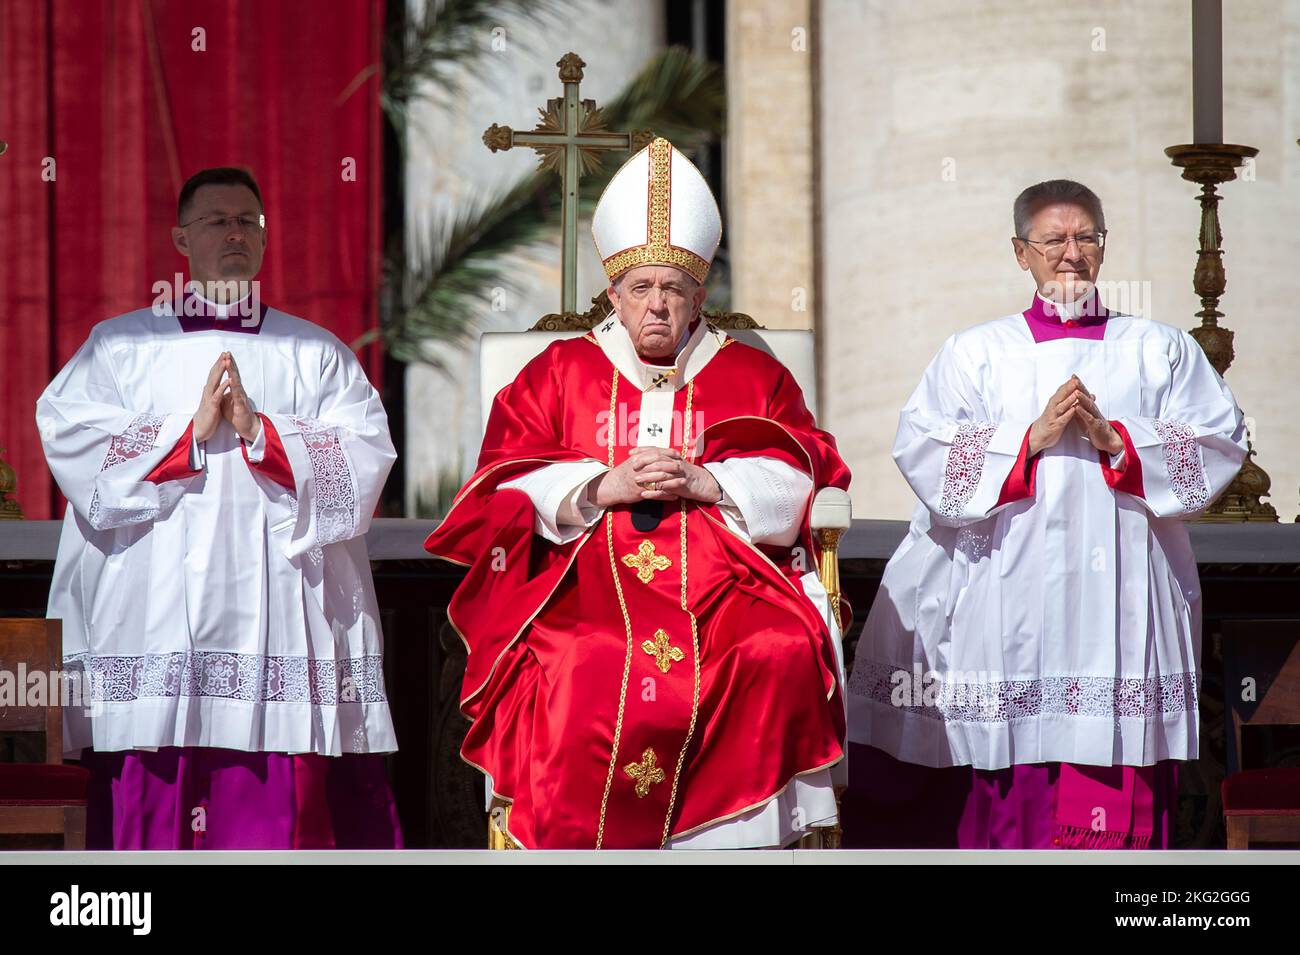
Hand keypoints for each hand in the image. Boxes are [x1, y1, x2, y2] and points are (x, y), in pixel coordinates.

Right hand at [193, 354, 229, 441]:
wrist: (200, 429)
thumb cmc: (207, 415)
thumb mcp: (211, 401)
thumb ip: (212, 392)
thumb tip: (211, 384)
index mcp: (210, 390)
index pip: (215, 374)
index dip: (219, 364)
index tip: (225, 355)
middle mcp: (208, 391)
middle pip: (214, 374)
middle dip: (220, 363)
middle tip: (225, 352)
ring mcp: (209, 397)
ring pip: (215, 381)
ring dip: (220, 371)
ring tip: (226, 361)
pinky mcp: (212, 405)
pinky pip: (217, 395)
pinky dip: (223, 387)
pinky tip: (228, 380)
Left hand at [219, 353, 260, 441]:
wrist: (247, 427)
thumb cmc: (238, 414)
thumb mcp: (228, 401)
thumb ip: (225, 393)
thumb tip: (220, 386)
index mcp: (234, 390)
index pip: (231, 375)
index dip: (227, 365)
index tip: (223, 355)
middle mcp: (239, 391)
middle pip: (234, 375)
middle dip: (230, 363)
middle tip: (227, 352)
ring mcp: (240, 397)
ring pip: (236, 382)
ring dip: (232, 371)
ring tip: (228, 362)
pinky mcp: (240, 404)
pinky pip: (237, 394)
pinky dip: (234, 387)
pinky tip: (232, 380)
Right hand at [590, 447, 720, 506]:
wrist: (611, 486)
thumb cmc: (623, 473)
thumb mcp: (632, 460)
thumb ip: (644, 454)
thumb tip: (657, 450)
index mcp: (638, 459)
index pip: (656, 453)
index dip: (668, 453)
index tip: (678, 454)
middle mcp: (640, 469)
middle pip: (660, 466)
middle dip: (673, 466)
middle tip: (684, 467)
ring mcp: (640, 481)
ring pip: (660, 480)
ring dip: (673, 482)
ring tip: (683, 482)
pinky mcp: (640, 492)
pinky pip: (656, 494)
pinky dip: (666, 495)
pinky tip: (675, 496)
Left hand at [631, 447, 721, 503]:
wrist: (702, 483)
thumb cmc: (684, 474)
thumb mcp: (673, 463)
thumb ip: (661, 459)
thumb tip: (644, 457)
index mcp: (672, 455)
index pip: (655, 449)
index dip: (642, 450)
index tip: (630, 452)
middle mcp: (675, 462)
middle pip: (658, 458)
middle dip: (643, 461)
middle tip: (632, 466)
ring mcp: (679, 474)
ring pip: (661, 473)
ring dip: (647, 476)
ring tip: (636, 480)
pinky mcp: (680, 486)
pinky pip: (665, 488)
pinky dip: (654, 492)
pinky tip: (644, 494)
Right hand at [1028, 376, 1086, 455]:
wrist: (1039, 434)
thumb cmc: (1051, 419)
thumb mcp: (1059, 407)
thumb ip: (1068, 399)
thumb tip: (1079, 390)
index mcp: (1055, 401)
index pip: (1062, 390)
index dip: (1069, 383)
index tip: (1076, 376)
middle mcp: (1053, 406)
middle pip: (1061, 395)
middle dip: (1069, 388)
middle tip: (1076, 380)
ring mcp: (1053, 416)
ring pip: (1061, 406)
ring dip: (1068, 400)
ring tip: (1076, 393)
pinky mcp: (1055, 425)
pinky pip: (1062, 419)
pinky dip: (1067, 415)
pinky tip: (1073, 410)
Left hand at [1071, 383, 1122, 454]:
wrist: (1106, 440)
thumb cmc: (1094, 428)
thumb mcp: (1085, 417)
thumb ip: (1080, 409)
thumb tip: (1073, 401)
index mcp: (1090, 408)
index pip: (1084, 394)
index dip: (1078, 386)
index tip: (1072, 376)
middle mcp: (1093, 410)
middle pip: (1087, 396)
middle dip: (1080, 387)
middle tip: (1074, 378)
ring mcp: (1095, 416)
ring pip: (1088, 406)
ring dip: (1082, 398)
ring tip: (1075, 391)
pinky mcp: (1095, 425)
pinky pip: (1089, 418)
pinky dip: (1083, 412)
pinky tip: (1077, 407)